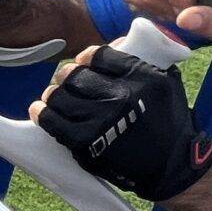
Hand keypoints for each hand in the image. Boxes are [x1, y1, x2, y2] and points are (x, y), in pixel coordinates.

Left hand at [31, 43, 211, 201]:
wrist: (172, 167)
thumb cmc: (171, 124)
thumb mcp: (167, 84)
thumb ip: (145, 62)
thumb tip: (117, 43)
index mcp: (141, 77)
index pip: (99, 56)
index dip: (86, 57)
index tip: (82, 62)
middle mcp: (120, 96)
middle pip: (76, 75)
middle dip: (67, 76)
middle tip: (65, 80)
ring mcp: (101, 120)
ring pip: (61, 96)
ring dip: (53, 94)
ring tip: (52, 95)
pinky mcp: (87, 143)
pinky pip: (53, 122)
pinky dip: (42, 113)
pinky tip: (39, 109)